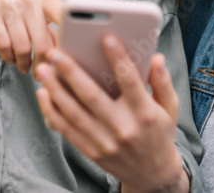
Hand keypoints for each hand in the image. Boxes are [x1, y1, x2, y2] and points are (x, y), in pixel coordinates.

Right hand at [0, 0, 62, 73]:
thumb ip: (51, 27)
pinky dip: (8, 57)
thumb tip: (66, 54)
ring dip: (24, 63)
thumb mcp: (35, 11)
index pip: (64, 19)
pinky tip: (10, 58)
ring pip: (22, 47)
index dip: (68, 41)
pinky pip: (4, 45)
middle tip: (41, 73)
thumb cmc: (13, 6)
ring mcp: (7, 3)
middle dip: (42, 63)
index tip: (65, 59)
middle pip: (42, 42)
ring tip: (24, 68)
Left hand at [35, 36, 188, 192]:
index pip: (131, 81)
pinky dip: (52, 112)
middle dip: (71, 72)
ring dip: (55, 90)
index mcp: (145, 113)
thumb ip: (163, 81)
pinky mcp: (91, 152)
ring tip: (43, 69)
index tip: (107, 37)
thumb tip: (156, 57)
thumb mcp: (170, 108)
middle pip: (93, 96)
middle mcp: (123, 128)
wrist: (152, 175)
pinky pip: (67, 130)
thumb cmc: (159, 132)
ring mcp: (105, 142)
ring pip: (74, 113)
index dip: (119, 58)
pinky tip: (43, 93)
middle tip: (56, 52)